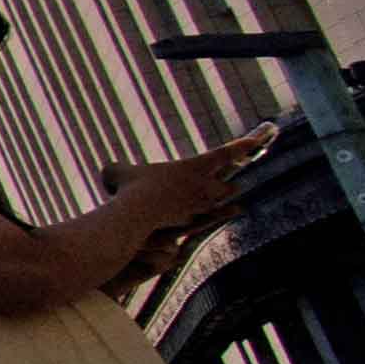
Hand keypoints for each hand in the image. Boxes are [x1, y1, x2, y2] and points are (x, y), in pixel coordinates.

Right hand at [113, 135, 261, 234]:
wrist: (136, 216)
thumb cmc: (128, 189)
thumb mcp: (116, 174)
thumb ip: (116, 170)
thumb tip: (108, 170)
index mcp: (192, 167)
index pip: (224, 154)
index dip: (242, 146)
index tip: (256, 140)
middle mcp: (203, 186)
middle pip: (226, 180)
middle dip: (232, 174)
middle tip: (240, 169)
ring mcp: (200, 207)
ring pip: (222, 199)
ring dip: (227, 196)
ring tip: (236, 193)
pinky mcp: (194, 223)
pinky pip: (213, 216)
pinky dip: (220, 213)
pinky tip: (233, 211)